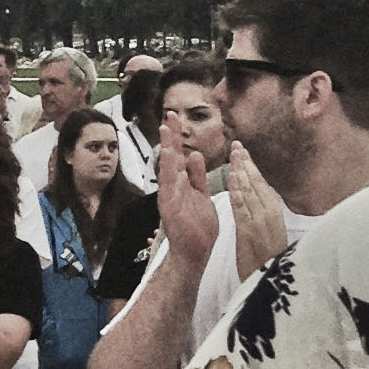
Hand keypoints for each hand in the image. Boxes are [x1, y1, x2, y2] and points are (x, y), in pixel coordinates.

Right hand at [156, 120, 218, 270]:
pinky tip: (168, 154)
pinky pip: (169, 184)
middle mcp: (174, 188)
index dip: (178, 137)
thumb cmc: (199, 228)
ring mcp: (171, 196)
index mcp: (183, 184)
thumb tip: (194, 154)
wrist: (195, 253)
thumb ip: (197, 176)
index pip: (180, 156)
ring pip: (168, 168)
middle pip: (172, 157)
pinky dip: (168, 168)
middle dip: (171, 136)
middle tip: (170, 115)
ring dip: (167, 148)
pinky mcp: (170, 206)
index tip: (176, 119)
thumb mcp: (202, 195)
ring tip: (167, 129)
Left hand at [225, 142, 290, 282]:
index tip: (243, 154)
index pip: (262, 185)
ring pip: (251, 192)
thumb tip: (256, 204)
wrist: (271, 286)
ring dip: (242, 172)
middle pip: (257, 184)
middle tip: (237, 146)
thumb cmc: (268, 264)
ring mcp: (261, 224)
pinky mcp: (251, 234)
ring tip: (234, 155)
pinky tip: (232, 180)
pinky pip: (243, 209)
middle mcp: (270, 215)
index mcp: (274, 214)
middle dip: (247, 164)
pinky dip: (238, 193)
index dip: (252, 169)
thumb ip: (261, 218)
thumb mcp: (268, 236)